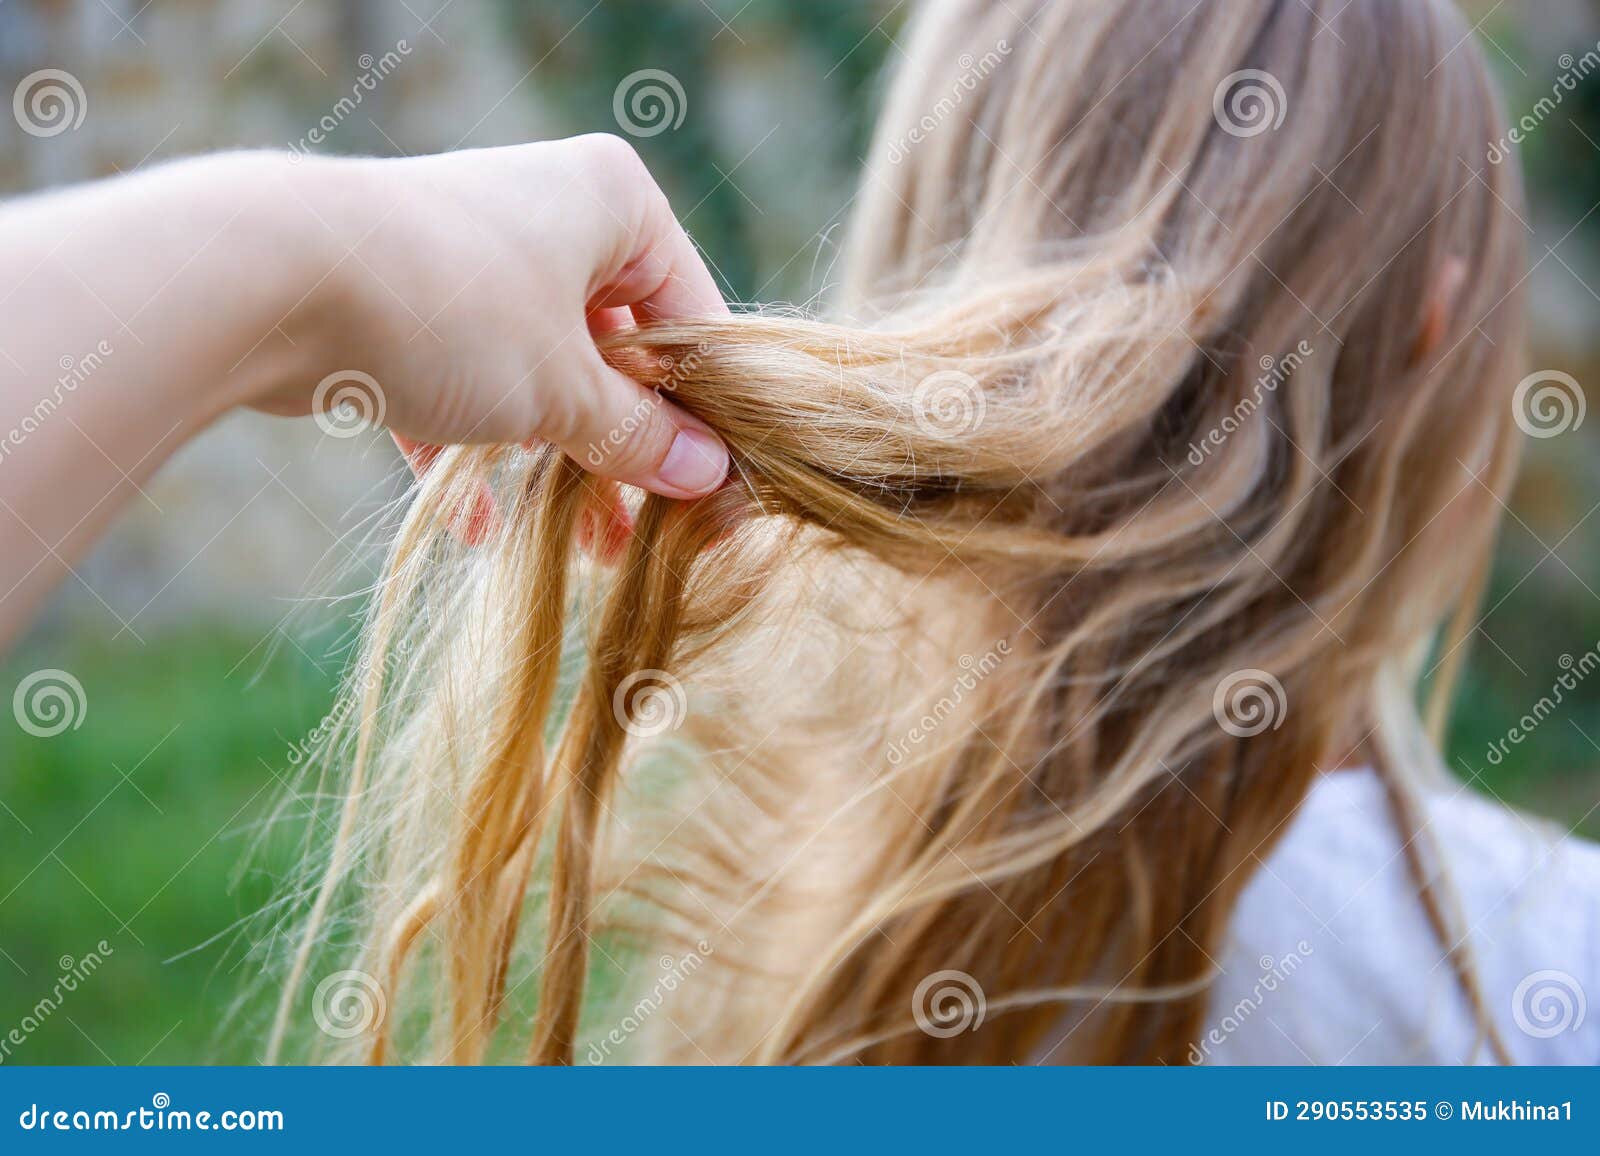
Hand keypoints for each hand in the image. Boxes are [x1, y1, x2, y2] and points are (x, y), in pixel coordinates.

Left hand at [254, 134, 730, 499]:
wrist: (272, 281)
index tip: (716, 489)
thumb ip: (640, 436)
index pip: (692, 312)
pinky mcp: (403, 300)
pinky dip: (472, 448)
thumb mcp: (565, 391)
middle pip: (614, 347)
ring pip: (537, 369)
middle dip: (626, 446)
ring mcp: (471, 254)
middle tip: (650, 529)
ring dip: (558, 459)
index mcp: (611, 201)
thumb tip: (709, 477)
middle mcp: (545, 212)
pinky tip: (479, 527)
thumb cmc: (454, 314)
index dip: (707, 409)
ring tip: (587, 548)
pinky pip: (460, 380)